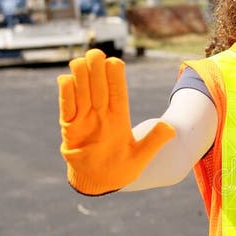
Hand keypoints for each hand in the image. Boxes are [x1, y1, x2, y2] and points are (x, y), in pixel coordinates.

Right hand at [58, 48, 174, 194]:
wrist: (99, 182)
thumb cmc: (121, 169)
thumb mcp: (140, 157)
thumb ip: (153, 142)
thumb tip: (171, 128)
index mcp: (119, 118)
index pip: (118, 94)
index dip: (116, 78)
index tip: (116, 62)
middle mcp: (101, 115)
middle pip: (98, 88)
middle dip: (97, 71)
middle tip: (95, 53)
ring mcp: (84, 120)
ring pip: (82, 94)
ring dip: (80, 78)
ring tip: (78, 62)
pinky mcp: (70, 128)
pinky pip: (67, 109)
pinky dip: (66, 96)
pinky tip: (65, 80)